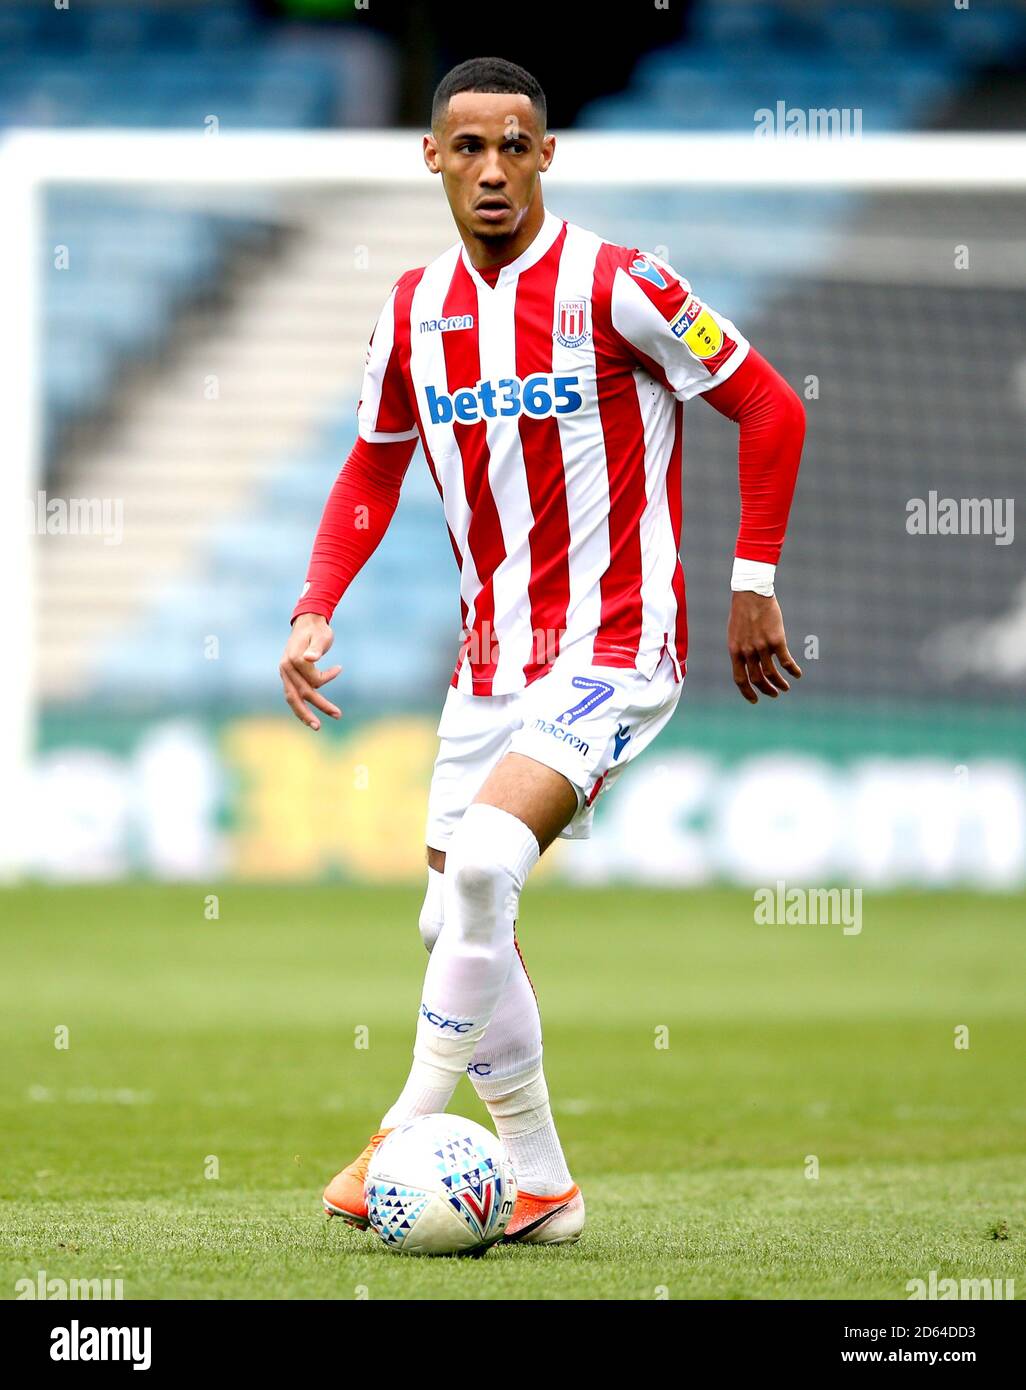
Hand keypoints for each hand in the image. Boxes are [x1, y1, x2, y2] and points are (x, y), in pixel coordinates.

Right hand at [279, 615, 341, 729]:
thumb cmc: (317, 630)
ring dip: (304, 713)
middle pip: (299, 694)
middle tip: (327, 722)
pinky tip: (311, 714)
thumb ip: (317, 648)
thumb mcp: (321, 636)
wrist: (307, 622)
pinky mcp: (288, 676)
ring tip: (316, 726)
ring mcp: (285, 673)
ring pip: (293, 698)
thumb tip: (310, 659)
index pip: (312, 680)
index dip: (326, 678)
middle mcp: (286, 668)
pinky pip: (293, 695)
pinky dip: (301, 705)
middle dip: (313, 710)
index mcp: (293, 659)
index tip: (339, 668)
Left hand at [727, 591, 801, 703]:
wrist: (751, 593)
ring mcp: (762, 646)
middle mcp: (747, 652)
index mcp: (735, 651)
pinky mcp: (776, 640)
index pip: (740, 679)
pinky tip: (797, 674)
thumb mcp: (735, 634)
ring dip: (780, 684)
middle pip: (758, 679)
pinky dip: (792, 670)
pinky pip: (786, 661)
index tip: (755, 700)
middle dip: (767, 690)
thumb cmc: (742, 612)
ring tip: (785, 687)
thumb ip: (740, 650)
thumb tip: (747, 663)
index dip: (747, 692)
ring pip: (772, 674)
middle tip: (774, 694)